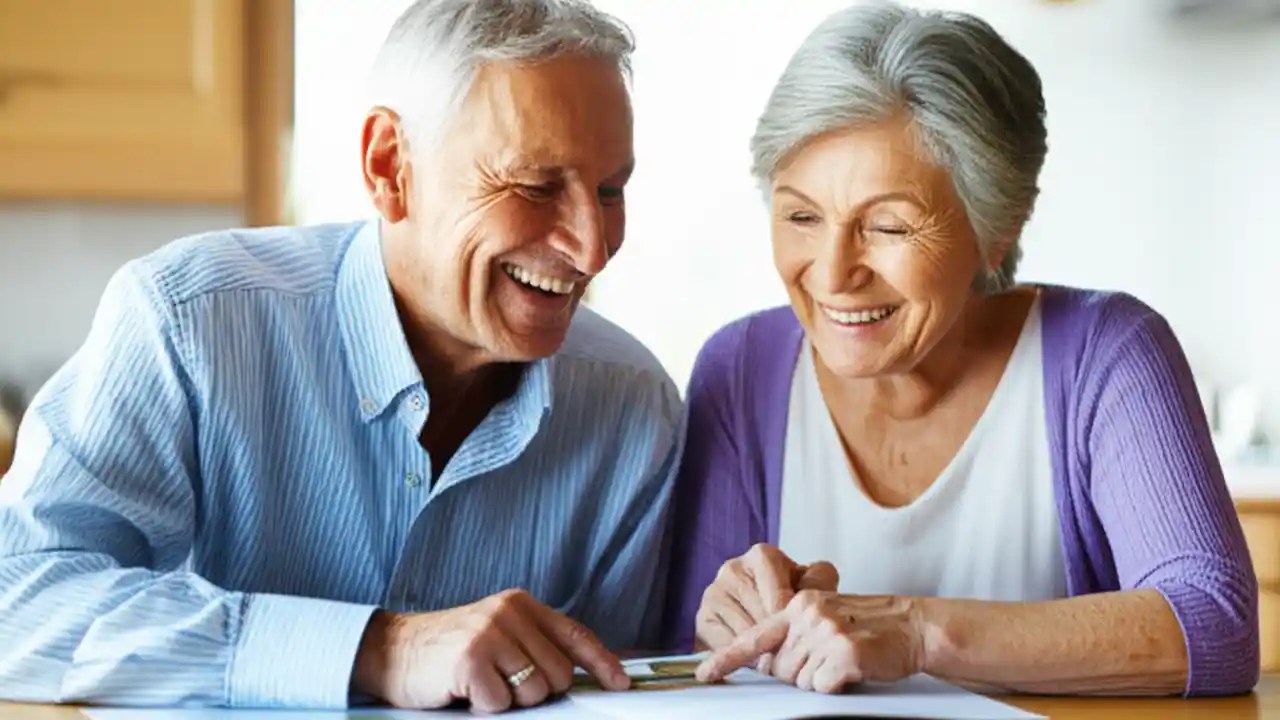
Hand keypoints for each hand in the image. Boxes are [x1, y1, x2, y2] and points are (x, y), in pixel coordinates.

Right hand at [351, 589, 629, 712]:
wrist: (393, 650)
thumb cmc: (448, 650)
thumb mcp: (497, 634)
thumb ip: (534, 645)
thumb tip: (577, 674)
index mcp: (521, 605)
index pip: (575, 634)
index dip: (603, 662)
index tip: (620, 683)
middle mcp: (510, 613)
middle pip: (559, 674)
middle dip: (537, 690)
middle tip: (503, 682)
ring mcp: (491, 634)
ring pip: (535, 691)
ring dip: (509, 700)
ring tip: (482, 683)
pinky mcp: (471, 659)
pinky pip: (501, 704)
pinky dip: (484, 706)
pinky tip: (464, 690)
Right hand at [695, 544, 837, 652]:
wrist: (760, 610)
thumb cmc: (789, 594)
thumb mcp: (811, 584)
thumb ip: (819, 583)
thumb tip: (815, 595)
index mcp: (762, 556)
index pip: (779, 595)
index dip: (791, 619)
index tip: (799, 632)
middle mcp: (733, 568)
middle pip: (761, 615)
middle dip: (778, 637)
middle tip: (790, 650)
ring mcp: (714, 592)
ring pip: (743, 633)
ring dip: (761, 650)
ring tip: (775, 655)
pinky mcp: (702, 618)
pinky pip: (725, 646)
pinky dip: (743, 656)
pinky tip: (755, 655)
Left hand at [696, 591, 926, 694]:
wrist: (912, 626)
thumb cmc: (869, 626)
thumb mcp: (825, 617)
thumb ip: (795, 632)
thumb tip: (767, 661)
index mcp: (798, 604)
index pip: (755, 635)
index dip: (727, 657)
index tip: (705, 673)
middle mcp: (808, 615)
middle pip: (778, 668)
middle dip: (796, 675)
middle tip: (825, 662)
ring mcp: (826, 633)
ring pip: (799, 680)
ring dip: (818, 680)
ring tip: (842, 661)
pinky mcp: (845, 653)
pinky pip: (821, 687)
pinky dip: (835, 687)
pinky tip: (852, 669)